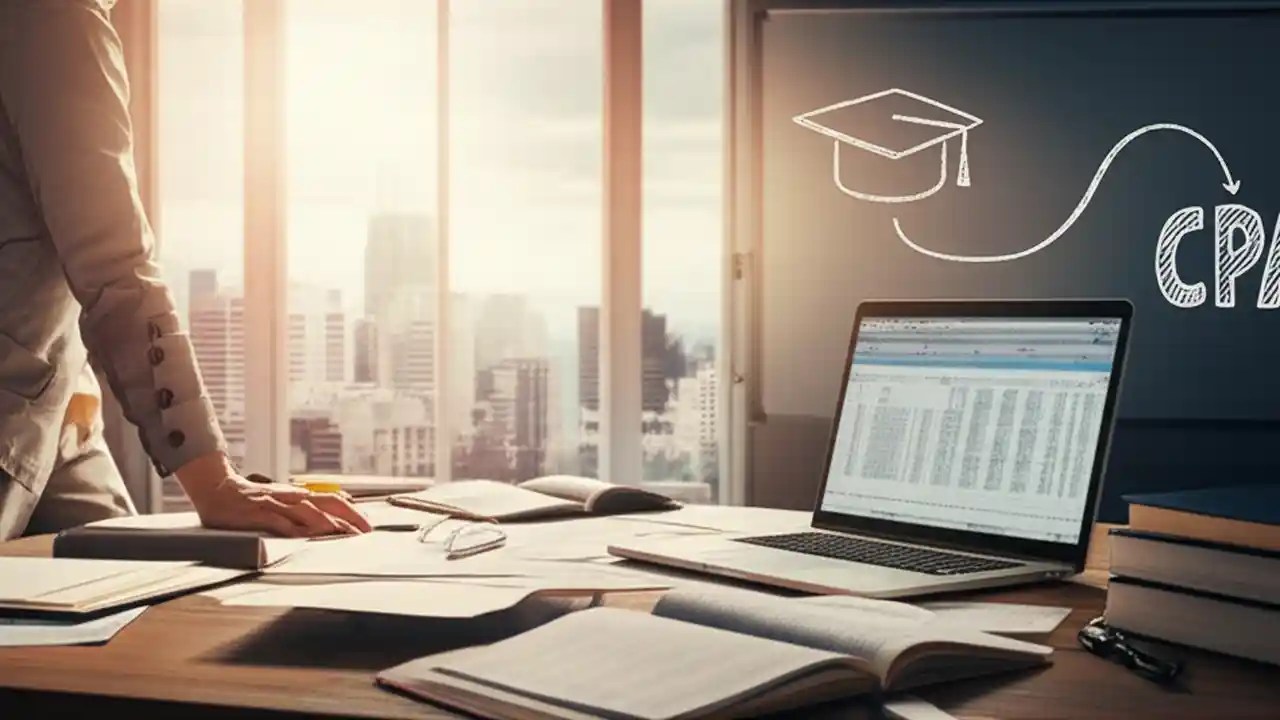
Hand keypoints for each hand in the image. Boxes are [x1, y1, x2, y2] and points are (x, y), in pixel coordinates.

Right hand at [176, 453, 371, 536]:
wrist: (216, 488)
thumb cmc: (250, 501)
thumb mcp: (280, 503)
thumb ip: (300, 512)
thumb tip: (325, 523)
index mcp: (298, 495)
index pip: (333, 499)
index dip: (353, 511)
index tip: (369, 526)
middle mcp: (291, 496)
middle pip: (327, 502)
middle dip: (349, 517)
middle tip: (365, 532)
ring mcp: (274, 503)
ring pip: (306, 511)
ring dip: (326, 523)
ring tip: (343, 534)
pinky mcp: (257, 513)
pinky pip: (278, 521)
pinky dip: (292, 529)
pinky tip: (303, 537)